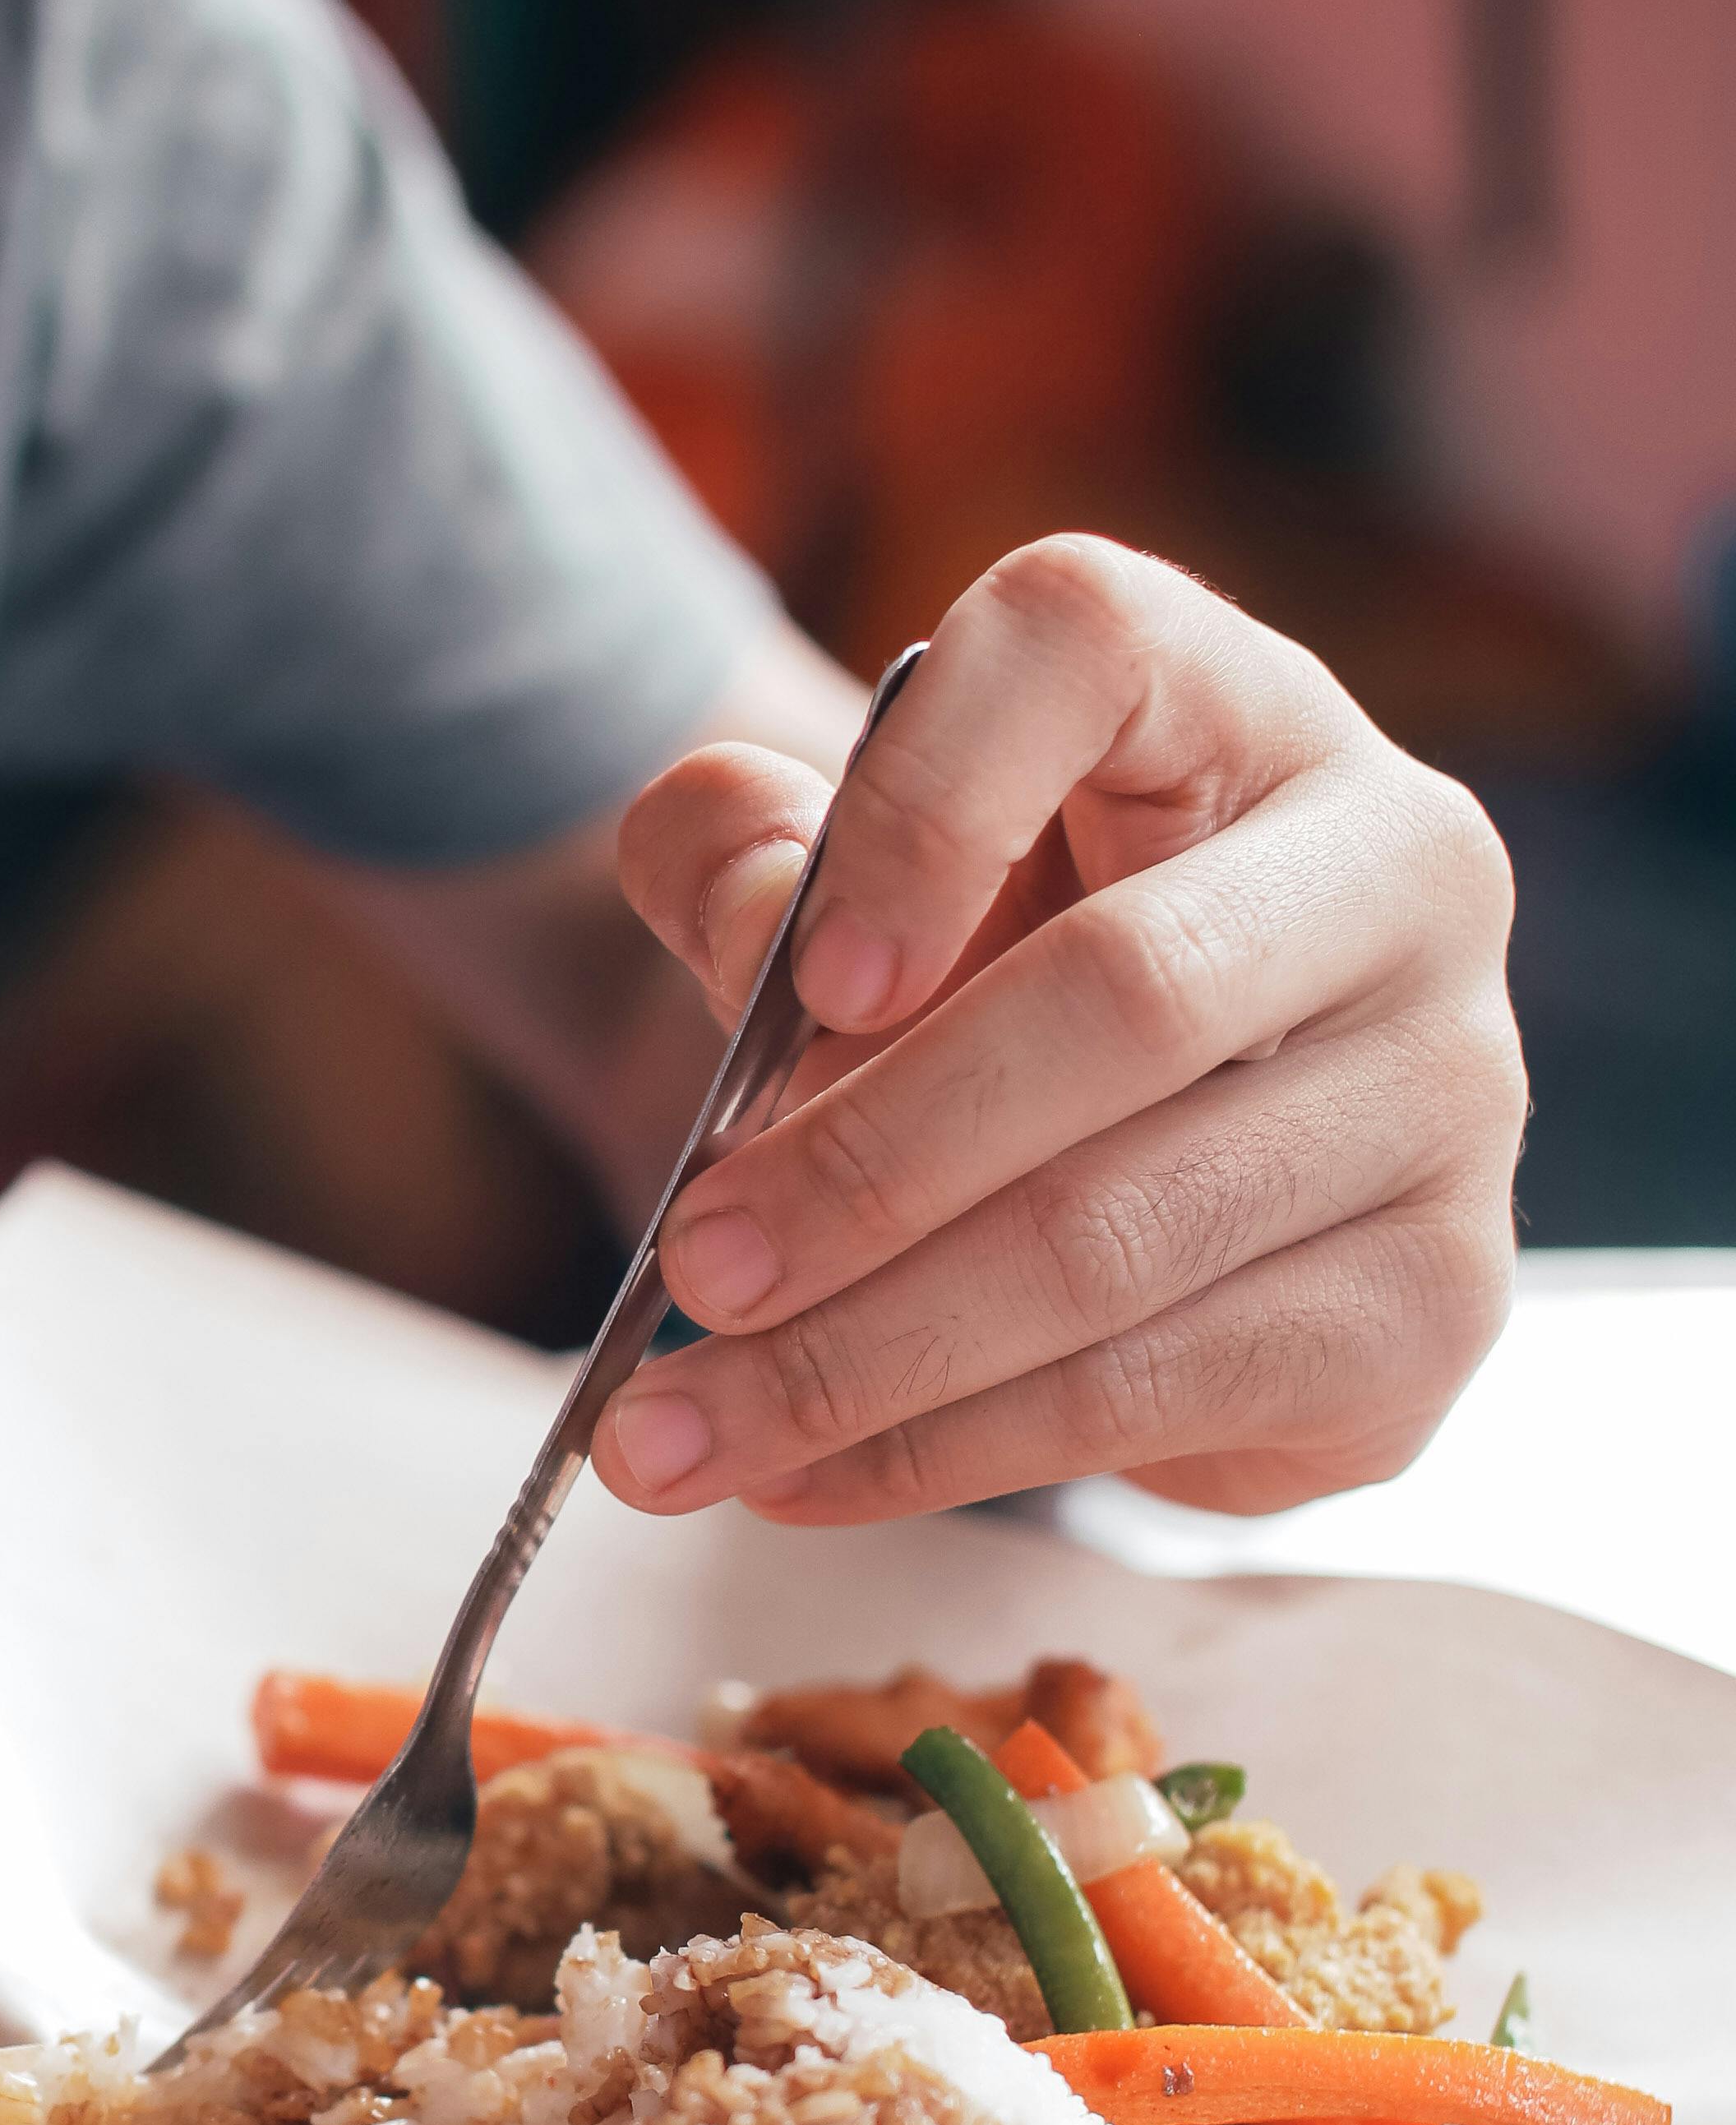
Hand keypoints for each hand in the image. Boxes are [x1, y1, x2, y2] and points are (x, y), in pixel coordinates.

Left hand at [594, 541, 1524, 1529]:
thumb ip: (747, 860)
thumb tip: (740, 912)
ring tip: (678, 1433)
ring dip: (864, 1358)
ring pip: (1121, 1238)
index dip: (933, 801)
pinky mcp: (1433, 1304)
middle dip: (865, 1165)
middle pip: (1120, 997)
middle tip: (688, 1271)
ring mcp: (1447, 1093)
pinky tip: (800, 1480)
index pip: (1088, 644)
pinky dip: (939, 1452)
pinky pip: (1153, 1392)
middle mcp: (1396, 870)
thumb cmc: (994, 989)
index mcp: (1236, 704)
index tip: (813, 978)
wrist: (1157, 1185)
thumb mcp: (848, 893)